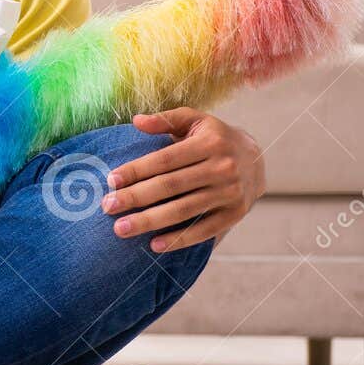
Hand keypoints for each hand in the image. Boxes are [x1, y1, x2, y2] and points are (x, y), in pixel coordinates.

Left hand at [101, 108, 264, 252]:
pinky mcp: (235, 213)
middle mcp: (223, 168)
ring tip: (121, 229)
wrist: (256, 160)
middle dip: (136, 198)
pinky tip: (153, 245)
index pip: (165, 159)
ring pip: (184, 210)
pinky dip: (179, 239)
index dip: (137, 170)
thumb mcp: (194, 120)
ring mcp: (230, 192)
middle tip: (107, 207)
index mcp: (209, 143)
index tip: (110, 181)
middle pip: (171, 186)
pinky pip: (204, 230)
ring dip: (150, 221)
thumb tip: (136, 120)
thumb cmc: (212, 138)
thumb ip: (165, 119)